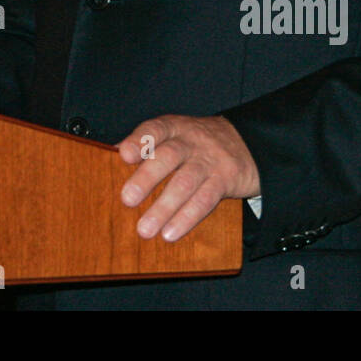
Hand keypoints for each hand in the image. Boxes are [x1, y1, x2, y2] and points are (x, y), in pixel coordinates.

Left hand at [118, 115, 260, 241]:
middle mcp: (191, 141)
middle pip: (168, 156)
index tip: (123, 154)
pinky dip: (186, 218)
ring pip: (185, 182)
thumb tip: (111, 154)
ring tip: (145, 229)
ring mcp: (209, 161)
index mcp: (174, 127)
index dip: (139, 140)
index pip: (155, 128)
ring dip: (163, 208)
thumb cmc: (199, 144)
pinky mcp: (225, 180)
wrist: (249, 144)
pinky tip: (170, 233)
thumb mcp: (176, 135)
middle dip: (146, 178)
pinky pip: (205, 200)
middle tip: (127, 199)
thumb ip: (147, 144)